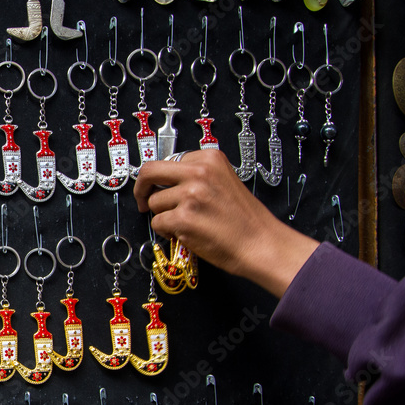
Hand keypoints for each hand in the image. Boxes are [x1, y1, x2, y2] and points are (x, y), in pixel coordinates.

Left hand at [133, 150, 318, 297]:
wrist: (263, 244)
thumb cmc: (246, 221)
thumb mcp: (225, 182)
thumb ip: (198, 177)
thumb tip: (167, 181)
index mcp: (210, 159)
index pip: (168, 161)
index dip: (161, 179)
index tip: (158, 187)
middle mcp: (199, 173)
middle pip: (150, 172)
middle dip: (141, 187)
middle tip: (142, 200)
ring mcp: (190, 194)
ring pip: (154, 203)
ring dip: (164, 216)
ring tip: (186, 224)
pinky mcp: (183, 218)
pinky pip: (158, 223)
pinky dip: (166, 233)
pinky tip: (185, 234)